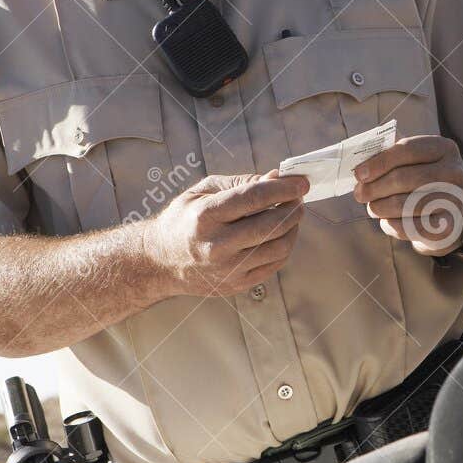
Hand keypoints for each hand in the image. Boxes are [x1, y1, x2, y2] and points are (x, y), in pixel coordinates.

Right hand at [145, 170, 308, 297]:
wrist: (161, 261)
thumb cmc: (185, 219)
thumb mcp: (203, 191)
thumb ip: (241, 183)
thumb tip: (276, 177)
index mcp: (205, 216)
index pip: (254, 198)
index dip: (283, 189)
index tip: (301, 182)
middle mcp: (216, 245)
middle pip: (271, 225)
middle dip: (293, 208)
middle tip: (299, 198)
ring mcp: (228, 269)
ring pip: (279, 247)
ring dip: (293, 228)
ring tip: (292, 214)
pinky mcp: (237, 284)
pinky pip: (275, 264)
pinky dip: (285, 246)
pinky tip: (282, 234)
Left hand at [352, 135, 462, 255]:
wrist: (451, 215)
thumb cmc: (424, 183)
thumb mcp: (415, 162)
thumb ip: (391, 156)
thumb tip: (361, 164)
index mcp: (443, 148)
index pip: (406, 150)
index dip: (378, 162)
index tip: (359, 174)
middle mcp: (454, 171)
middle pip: (402, 178)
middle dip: (374, 188)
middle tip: (359, 194)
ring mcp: (454, 200)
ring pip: (403, 204)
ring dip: (379, 208)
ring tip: (373, 208)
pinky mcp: (448, 227)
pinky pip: (408, 227)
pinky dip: (390, 225)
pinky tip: (387, 221)